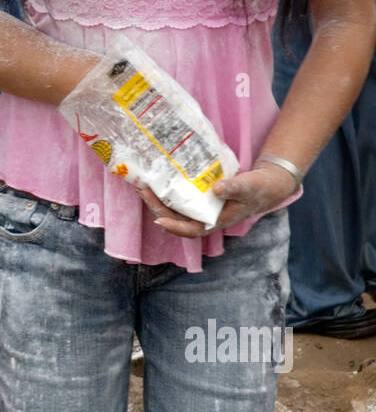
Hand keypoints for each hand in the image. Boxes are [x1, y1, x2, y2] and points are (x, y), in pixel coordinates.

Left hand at [136, 164, 296, 237]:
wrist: (267, 185)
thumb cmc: (259, 189)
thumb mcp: (248, 186)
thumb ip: (234, 187)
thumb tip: (217, 189)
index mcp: (217, 220)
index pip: (192, 230)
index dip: (174, 227)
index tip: (158, 221)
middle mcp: (206, 217)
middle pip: (177, 218)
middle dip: (158, 208)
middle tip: (143, 191)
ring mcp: (203, 208)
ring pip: (176, 209)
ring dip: (159, 200)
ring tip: (144, 185)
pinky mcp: (201, 198)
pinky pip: (181, 198)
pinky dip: (169, 192)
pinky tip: (160, 181)